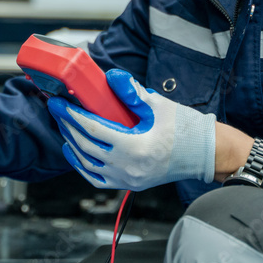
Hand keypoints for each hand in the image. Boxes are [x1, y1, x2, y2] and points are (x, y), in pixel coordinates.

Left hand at [47, 69, 215, 190]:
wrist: (205, 154)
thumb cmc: (186, 129)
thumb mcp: (159, 105)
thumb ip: (132, 92)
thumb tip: (110, 77)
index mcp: (136, 148)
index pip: (93, 130)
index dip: (72, 115)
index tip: (59, 103)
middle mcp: (129, 168)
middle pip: (86, 146)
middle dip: (68, 126)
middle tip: (57, 109)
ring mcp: (128, 180)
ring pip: (87, 164)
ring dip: (72, 144)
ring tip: (64, 126)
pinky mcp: (130, 184)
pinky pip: (97, 178)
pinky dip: (82, 165)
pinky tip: (74, 151)